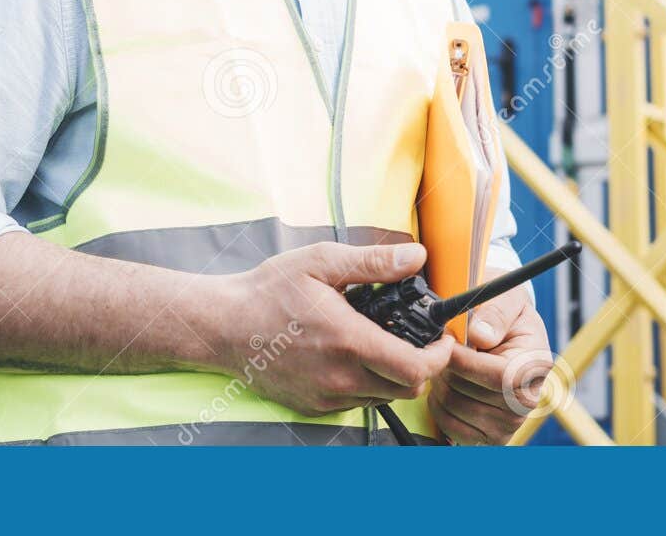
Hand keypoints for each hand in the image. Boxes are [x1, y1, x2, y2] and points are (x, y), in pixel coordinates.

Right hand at [214, 241, 454, 416]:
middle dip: (422, 366)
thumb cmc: (269, 291)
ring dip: (393, 375)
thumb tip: (416, 257)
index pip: (414, 369)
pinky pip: (356, 402)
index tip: (441, 340)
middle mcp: (339, 378)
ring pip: (383, 397)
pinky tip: (352, 356)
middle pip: (407, 389)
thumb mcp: (322, 262)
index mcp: (347, 341)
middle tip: (418, 341)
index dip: (439, 357)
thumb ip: (374, 263)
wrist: (224, 326)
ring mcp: (325, 397)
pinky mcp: (313, 407)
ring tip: (383, 343)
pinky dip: (366, 383)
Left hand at [428, 273, 552, 444]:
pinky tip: (448, 384)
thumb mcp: (507, 299)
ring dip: (440, 384)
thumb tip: (481, 335)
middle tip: (444, 349)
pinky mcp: (490, 437)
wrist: (509, 334)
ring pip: (454, 408)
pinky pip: (450, 426)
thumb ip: (495, 313)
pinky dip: (439, 405)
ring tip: (448, 364)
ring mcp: (509, 424)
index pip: (498, 376)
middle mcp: (527, 401)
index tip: (446, 342)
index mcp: (535, 367)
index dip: (463, 360)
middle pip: (469, 393)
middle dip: (447, 367)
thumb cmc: (507, 315)